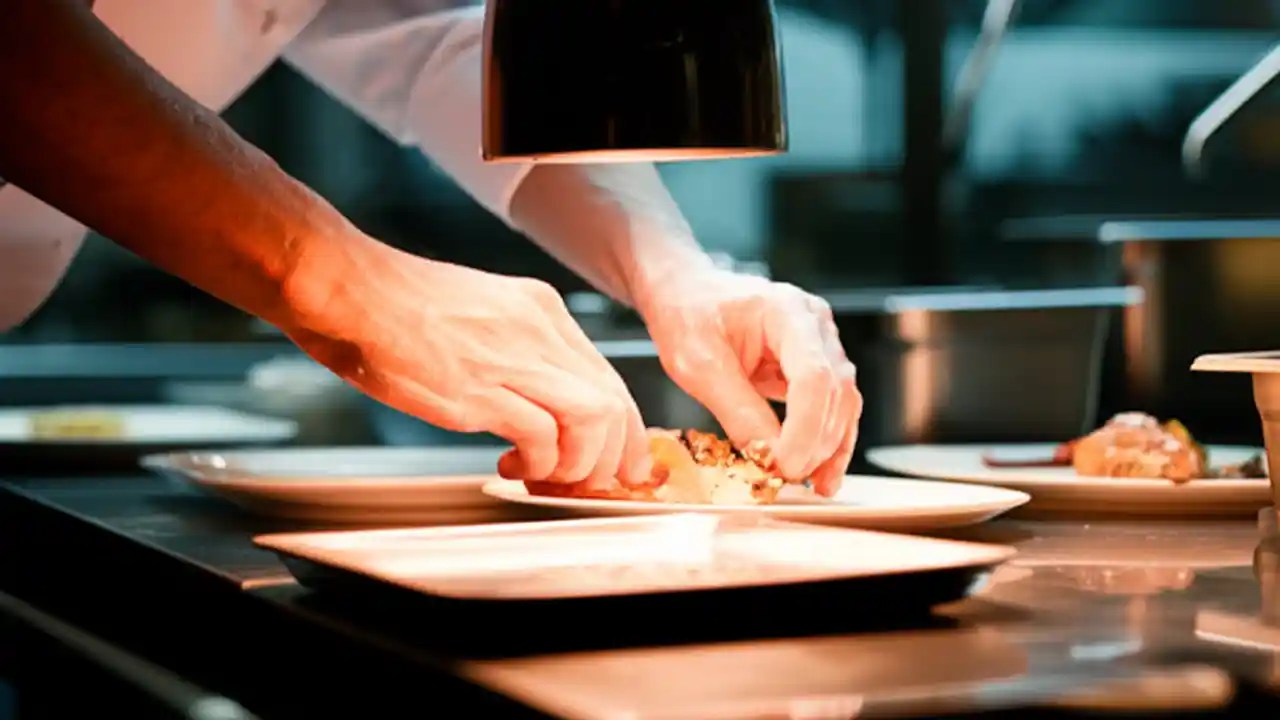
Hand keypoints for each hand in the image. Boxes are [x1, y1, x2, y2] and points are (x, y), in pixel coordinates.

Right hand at [283, 239, 651, 489]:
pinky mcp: (478, 388)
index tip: (614, 460)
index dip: (622, 429)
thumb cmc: (391, 303)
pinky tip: (509, 468)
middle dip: (612, 458)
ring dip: (579, 466)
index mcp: (540, 309)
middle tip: (587, 484)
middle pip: (613, 403)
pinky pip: (542, 437)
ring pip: (592, 420)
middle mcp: (537, 329)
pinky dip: (538, 465)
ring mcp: (511, 356)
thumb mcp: (478, 313)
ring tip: (546, 478)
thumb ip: (515, 350)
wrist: (344, 287)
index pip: (608, 378)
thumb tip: (536, 399)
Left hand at [638, 270, 860, 495]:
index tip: (786, 465)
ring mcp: (821, 343)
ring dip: (829, 447)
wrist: (687, 294)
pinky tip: (822, 474)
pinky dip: (828, 441)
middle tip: (786, 479)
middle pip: (835, 391)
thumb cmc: (688, 316)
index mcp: (786, 311)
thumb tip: (769, 457)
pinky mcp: (815, 364)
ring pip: (844, 402)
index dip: (805, 427)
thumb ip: (736, 410)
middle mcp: (815, 323)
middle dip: (816, 443)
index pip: (814, 375)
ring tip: (811, 485)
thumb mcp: (698, 365)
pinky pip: (833, 406)